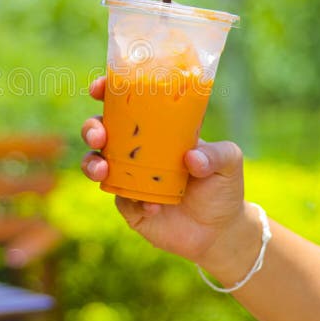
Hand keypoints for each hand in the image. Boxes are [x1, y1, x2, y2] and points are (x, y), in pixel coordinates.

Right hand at [81, 76, 247, 264]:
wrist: (218, 232)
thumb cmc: (222, 186)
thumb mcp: (229, 163)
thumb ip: (216, 155)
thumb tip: (191, 158)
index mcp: (158, 127)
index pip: (127, 102)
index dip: (108, 91)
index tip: (98, 88)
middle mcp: (137, 148)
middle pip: (101, 130)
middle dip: (91, 128)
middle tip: (98, 136)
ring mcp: (129, 176)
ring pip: (96, 162)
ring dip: (92, 163)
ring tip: (103, 171)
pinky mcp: (128, 204)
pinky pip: (118, 197)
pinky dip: (130, 199)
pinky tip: (152, 207)